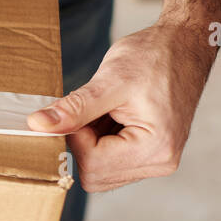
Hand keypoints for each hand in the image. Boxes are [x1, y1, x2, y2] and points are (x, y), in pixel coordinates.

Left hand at [26, 20, 216, 190]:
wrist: (183, 46)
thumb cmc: (154, 58)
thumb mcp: (109, 80)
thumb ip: (74, 109)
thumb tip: (37, 126)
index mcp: (155, 148)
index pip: (92, 164)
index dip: (76, 137)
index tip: (84, 108)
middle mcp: (160, 162)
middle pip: (94, 174)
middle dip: (83, 142)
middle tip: (96, 109)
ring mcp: (156, 160)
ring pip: (99, 170)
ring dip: (91, 141)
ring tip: (108, 110)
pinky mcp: (149, 154)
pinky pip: (110, 161)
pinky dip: (101, 140)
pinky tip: (113, 116)